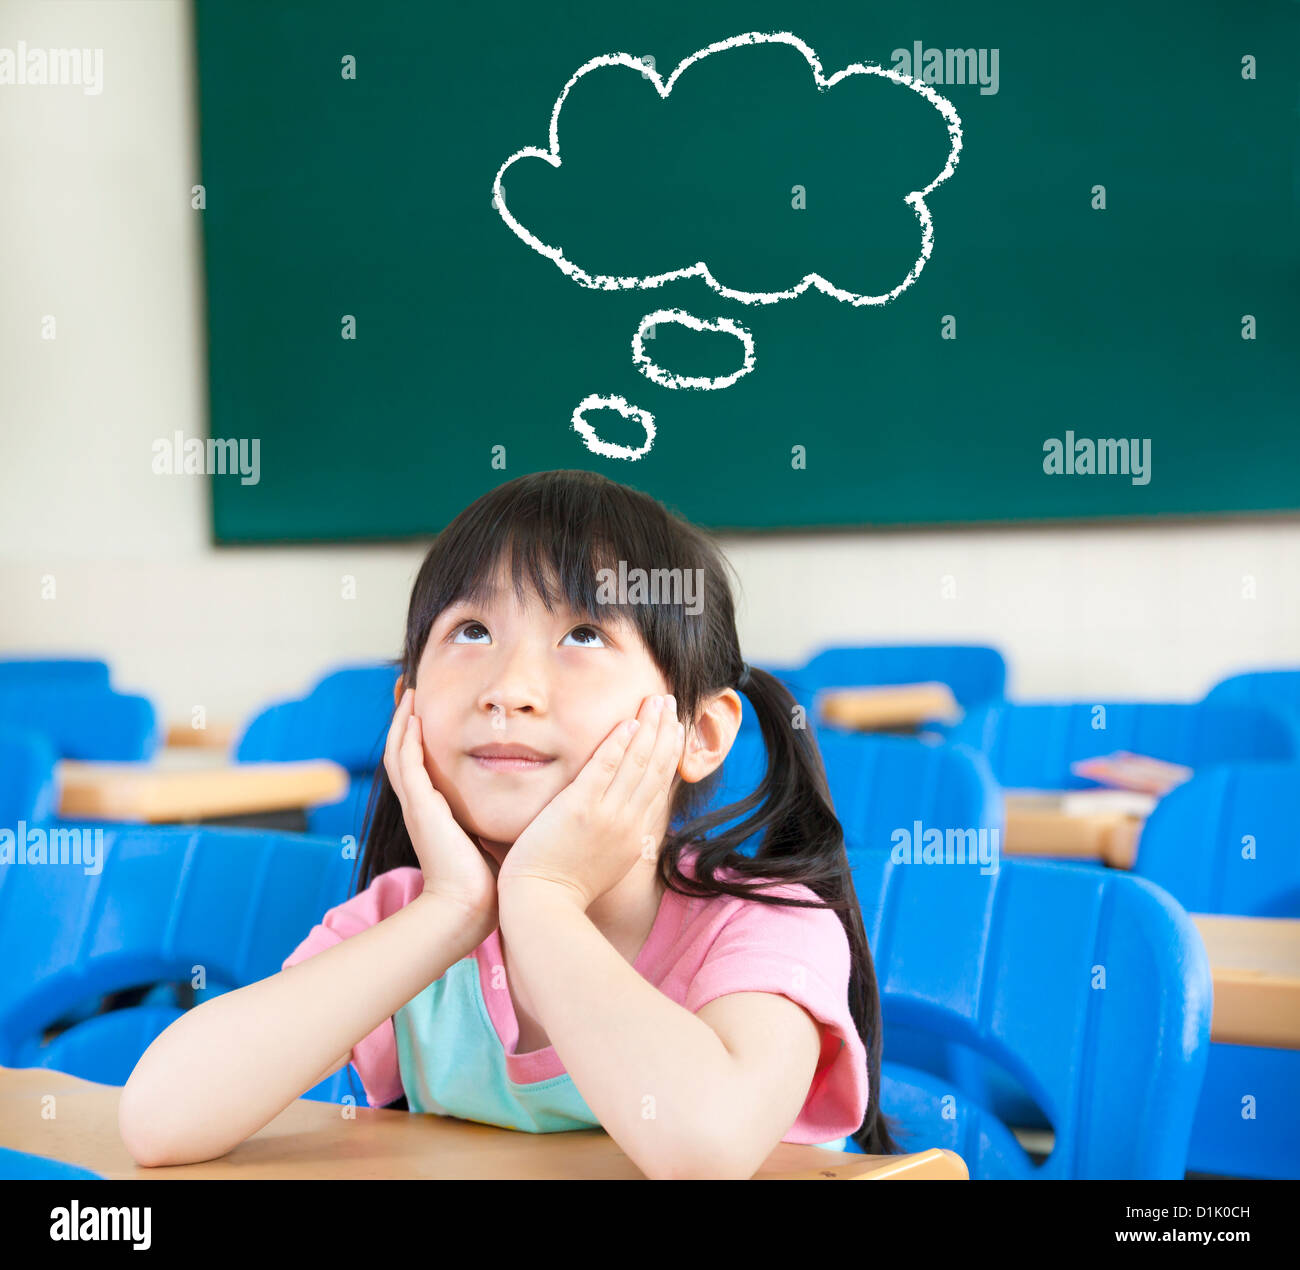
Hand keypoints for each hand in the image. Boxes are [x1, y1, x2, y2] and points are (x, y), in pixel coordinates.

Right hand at [384, 687, 498, 928]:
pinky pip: (406, 764)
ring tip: (408, 694)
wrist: (469, 909)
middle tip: (411, 691)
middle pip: (403, 752)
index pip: (422, 765)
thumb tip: (525, 804)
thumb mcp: (491, 837)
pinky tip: (412, 717)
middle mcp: (422, 806)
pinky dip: (405, 738)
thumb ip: (498, 817)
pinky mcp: (421, 808)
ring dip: (401, 722)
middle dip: (405, 722)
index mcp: (436, 812)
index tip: (429, 712)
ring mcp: (417, 806)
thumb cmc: (487, 880)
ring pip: (398, 753)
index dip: (422, 738)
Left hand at [496, 693, 686, 909]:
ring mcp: (607, 814)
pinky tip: (627, 722)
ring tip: (657, 701)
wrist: (543, 905)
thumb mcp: (606, 865)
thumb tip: (628, 823)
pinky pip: (604, 768)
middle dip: (666, 732)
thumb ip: (618, 839)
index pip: (659, 786)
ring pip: (637, 762)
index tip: (674, 730)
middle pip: (655, 768)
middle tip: (672, 704)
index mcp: (635, 836)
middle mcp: (629, 822)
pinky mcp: (580, 807)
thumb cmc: (565, 889)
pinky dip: (618, 744)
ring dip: (649, 728)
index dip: (669, 754)